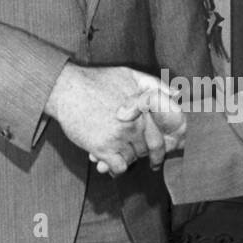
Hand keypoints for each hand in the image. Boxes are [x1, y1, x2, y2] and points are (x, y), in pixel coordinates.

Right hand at [46, 64, 167, 176]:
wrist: (66, 89)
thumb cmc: (96, 80)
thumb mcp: (129, 74)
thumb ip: (154, 84)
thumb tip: (176, 93)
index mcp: (144, 109)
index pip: (159, 135)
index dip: (158, 146)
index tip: (156, 152)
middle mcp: (135, 124)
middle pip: (147, 149)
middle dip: (141, 153)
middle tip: (135, 156)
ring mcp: (120, 137)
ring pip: (133, 159)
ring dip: (125, 159)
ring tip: (116, 154)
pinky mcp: (103, 148)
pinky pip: (119, 167)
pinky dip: (115, 168)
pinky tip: (108, 164)